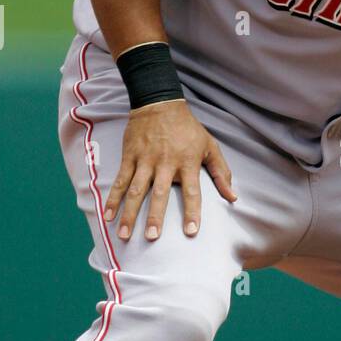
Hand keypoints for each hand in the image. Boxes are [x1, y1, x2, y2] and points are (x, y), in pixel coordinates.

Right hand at [103, 100, 236, 240]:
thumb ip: (221, 173)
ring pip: (135, 190)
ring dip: (129, 213)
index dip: (192, 212)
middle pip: (159, 193)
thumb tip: (233, 197)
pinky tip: (108, 215)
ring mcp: (145, 160)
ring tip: (124, 234)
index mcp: (187, 162)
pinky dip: (113, 199)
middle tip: (152, 237)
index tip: (191, 231)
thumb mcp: (210, 146)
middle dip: (155, 216)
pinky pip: (120, 181)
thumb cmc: (188, 128)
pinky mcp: (129, 157)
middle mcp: (165, 163)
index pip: (192, 192)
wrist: (159, 103)